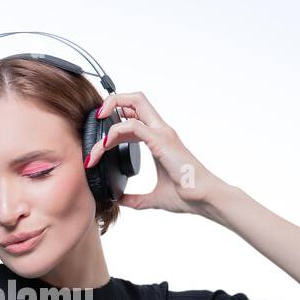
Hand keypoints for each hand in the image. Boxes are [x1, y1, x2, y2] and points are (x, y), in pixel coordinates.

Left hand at [83, 91, 228, 216]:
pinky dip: (115, 132)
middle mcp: (160, 131)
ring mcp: (162, 133)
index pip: (135, 116)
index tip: (99, 138)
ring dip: (109, 114)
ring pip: (134, 103)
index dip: (115, 119)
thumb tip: (119, 200)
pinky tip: (105, 147)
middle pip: (135, 99)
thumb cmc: (187, 195)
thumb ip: (135, 198)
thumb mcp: (152, 198)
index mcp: (159, 140)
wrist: (203, 199)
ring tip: (96, 140)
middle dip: (111, 103)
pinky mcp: (161, 141)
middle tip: (96, 120)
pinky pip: (134, 125)